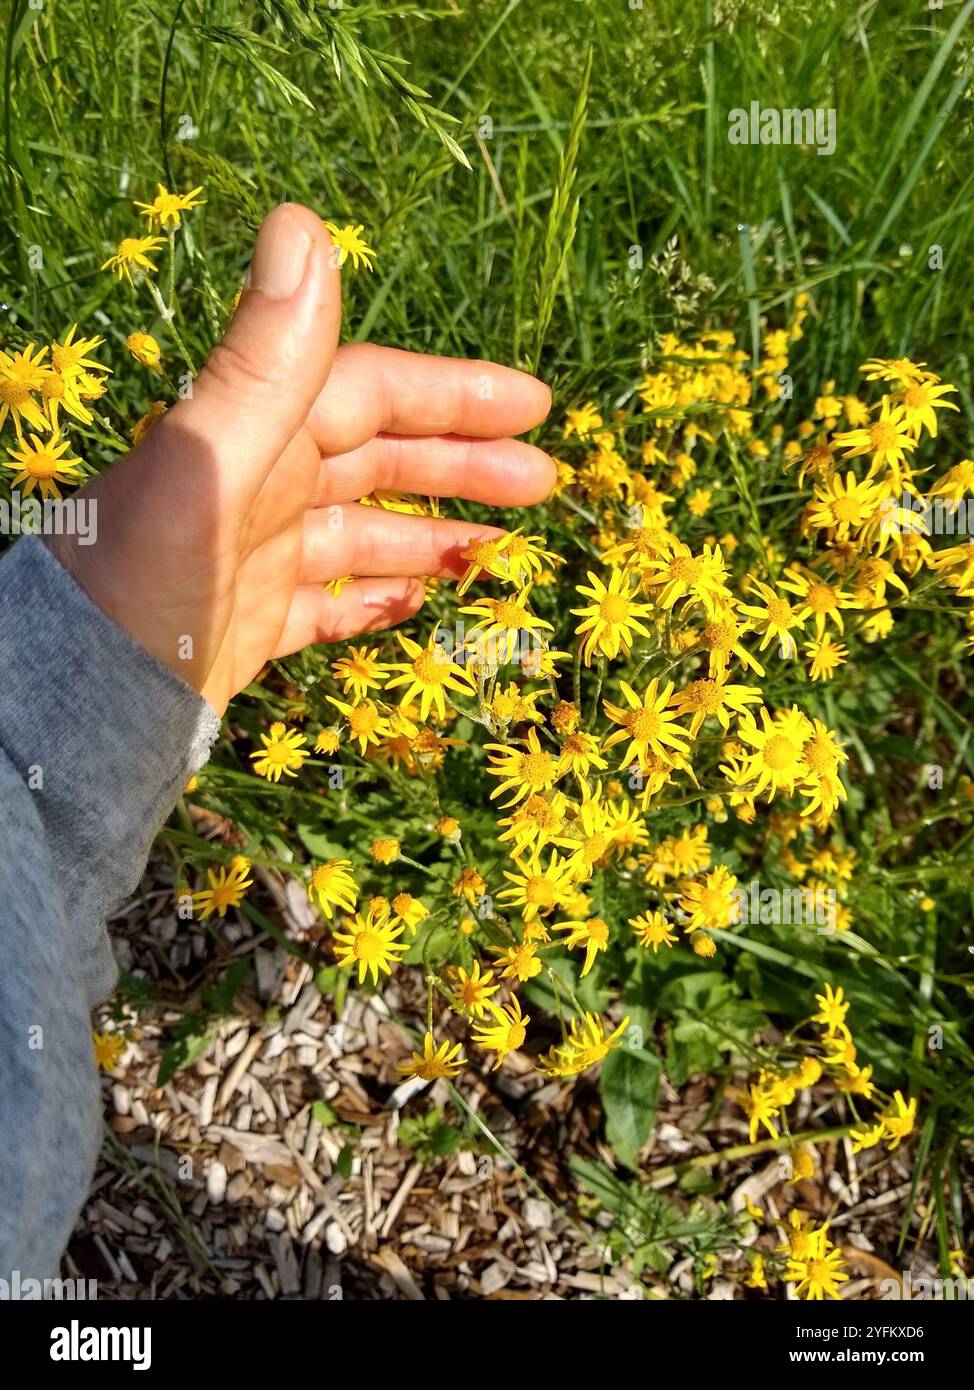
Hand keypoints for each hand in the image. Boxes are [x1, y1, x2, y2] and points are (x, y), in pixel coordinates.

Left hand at [48, 204, 553, 715]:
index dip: (454, 394)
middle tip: (545, 486)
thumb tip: (303, 219)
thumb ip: (261, 363)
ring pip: (363, 531)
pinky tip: (419, 602)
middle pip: (377, 458)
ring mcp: (256, 559)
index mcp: (254, 438)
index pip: (371, 392)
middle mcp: (258, 488)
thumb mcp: (205, 473)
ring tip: (500, 551)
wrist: (74, 714)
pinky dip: (375, 597)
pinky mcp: (250, 625)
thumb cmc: (139, 591)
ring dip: (432, 532)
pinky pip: (328, 601)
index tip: (535, 406)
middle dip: (462, 466)